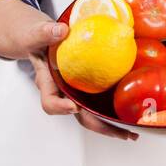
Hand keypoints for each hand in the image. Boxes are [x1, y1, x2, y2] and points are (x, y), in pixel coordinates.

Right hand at [0, 0, 137, 140]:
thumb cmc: (33, 37)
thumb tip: (61, 31)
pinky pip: (101, 98)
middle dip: (101, 127)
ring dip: (112, 124)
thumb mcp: (34, 32)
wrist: (37, 36)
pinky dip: (115, 105)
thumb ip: (45, 32)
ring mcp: (76, 90)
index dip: (61, 107)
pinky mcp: (88, 84)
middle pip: (80, 115)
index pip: (51, 102)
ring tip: (133, 132)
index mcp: (48, 82)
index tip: (73, 106)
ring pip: (93, 112)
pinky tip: (132, 109)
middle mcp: (63, 91)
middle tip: (124, 134)